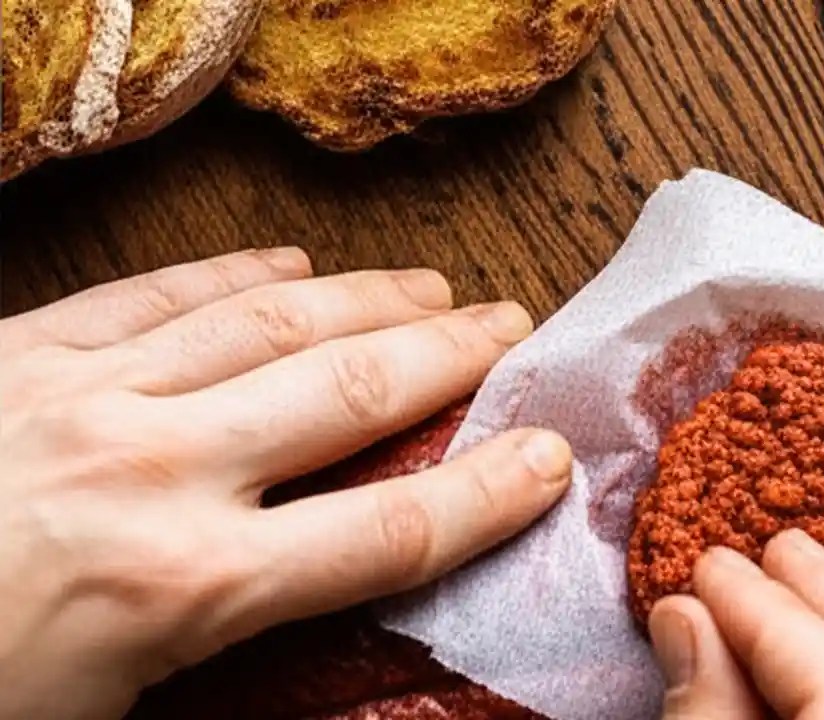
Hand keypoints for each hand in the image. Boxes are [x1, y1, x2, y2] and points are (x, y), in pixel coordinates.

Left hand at [0, 248, 572, 719]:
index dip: (490, 492)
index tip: (549, 456)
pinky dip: (233, 277)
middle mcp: (155, 474)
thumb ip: (221, 665)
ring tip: (429, 286)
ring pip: (266, 325)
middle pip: (349, 393)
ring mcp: (84, 397)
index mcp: (185, 590)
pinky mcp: (17, 354)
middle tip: (509, 329)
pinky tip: (287, 268)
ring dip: (365, 301)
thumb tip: (312, 643)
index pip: (390, 530)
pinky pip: (152, 295)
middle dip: (449, 356)